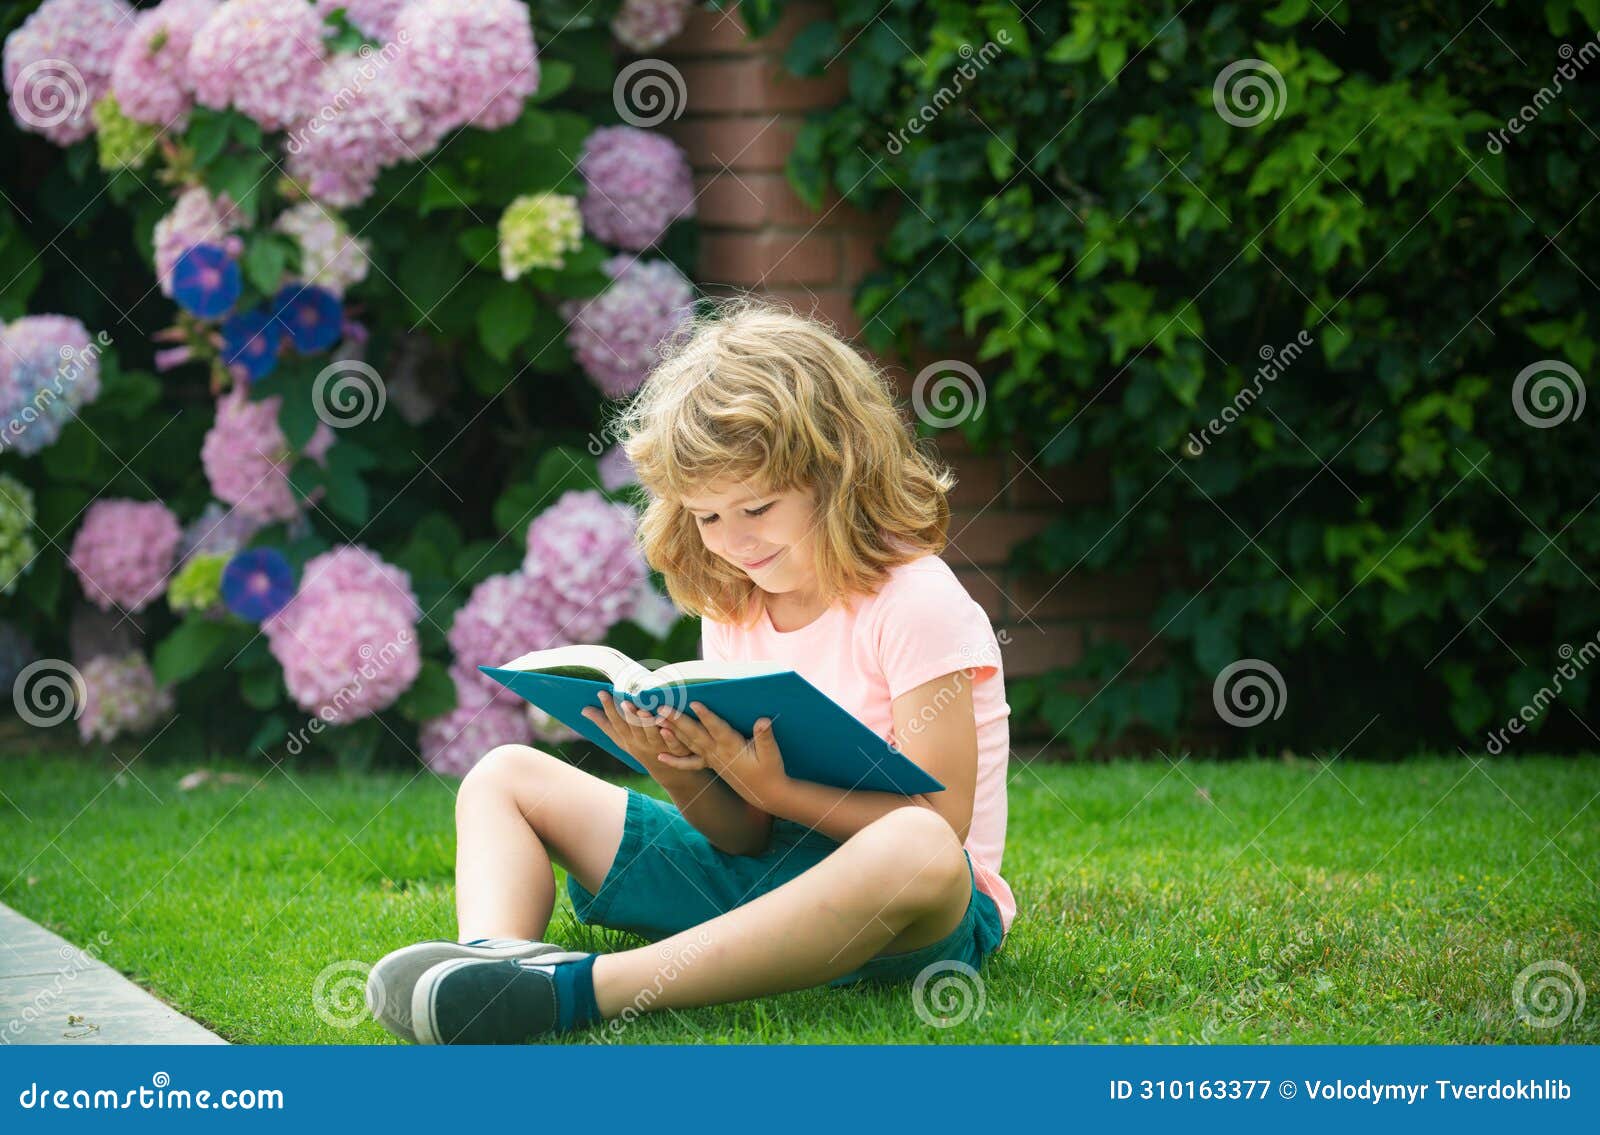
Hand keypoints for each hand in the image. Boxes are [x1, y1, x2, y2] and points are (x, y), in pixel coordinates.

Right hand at [579, 691, 689, 784]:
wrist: (667, 771)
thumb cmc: (640, 746)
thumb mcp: (621, 738)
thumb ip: (605, 723)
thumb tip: (583, 709)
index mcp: (626, 739)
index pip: (615, 723)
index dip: (609, 708)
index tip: (601, 692)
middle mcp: (640, 743)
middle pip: (633, 729)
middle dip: (628, 716)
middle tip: (623, 701)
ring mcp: (658, 747)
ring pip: (651, 736)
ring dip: (646, 724)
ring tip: (642, 711)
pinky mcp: (676, 751)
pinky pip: (673, 745)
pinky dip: (670, 737)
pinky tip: (667, 728)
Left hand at [655, 701, 788, 808]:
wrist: (766, 793)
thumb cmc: (771, 770)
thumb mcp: (771, 753)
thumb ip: (765, 737)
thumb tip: (762, 721)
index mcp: (733, 747)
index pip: (717, 729)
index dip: (706, 716)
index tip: (694, 703)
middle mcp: (718, 753)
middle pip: (695, 735)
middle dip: (678, 721)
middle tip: (662, 709)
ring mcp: (712, 759)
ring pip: (688, 744)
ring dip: (672, 733)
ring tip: (656, 720)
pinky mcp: (711, 764)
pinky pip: (689, 763)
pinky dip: (674, 761)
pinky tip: (659, 757)